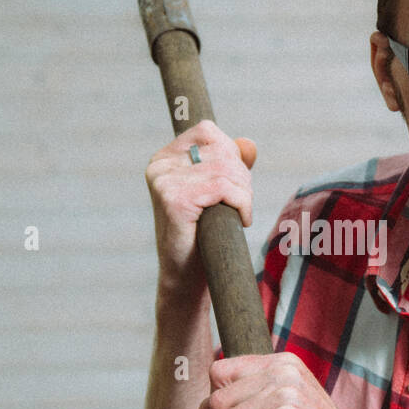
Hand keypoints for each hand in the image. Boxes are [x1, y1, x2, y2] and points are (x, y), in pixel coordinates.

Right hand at [145, 119, 257, 291]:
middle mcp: (159, 166)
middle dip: (242, 177)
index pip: (207, 132)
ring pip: (226, 169)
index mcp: (164, 159)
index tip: (235, 182)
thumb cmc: (202, 234)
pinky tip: (241, 220)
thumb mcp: (218, 193)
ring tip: (240, 213)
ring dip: (245, 193)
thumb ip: (232, 165)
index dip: (231, 153)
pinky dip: (242, 203)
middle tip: (241, 204)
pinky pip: (224, 188)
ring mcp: (164, 182)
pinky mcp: (174, 200)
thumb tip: (249, 145)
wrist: (186, 276)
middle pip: (221, 150)